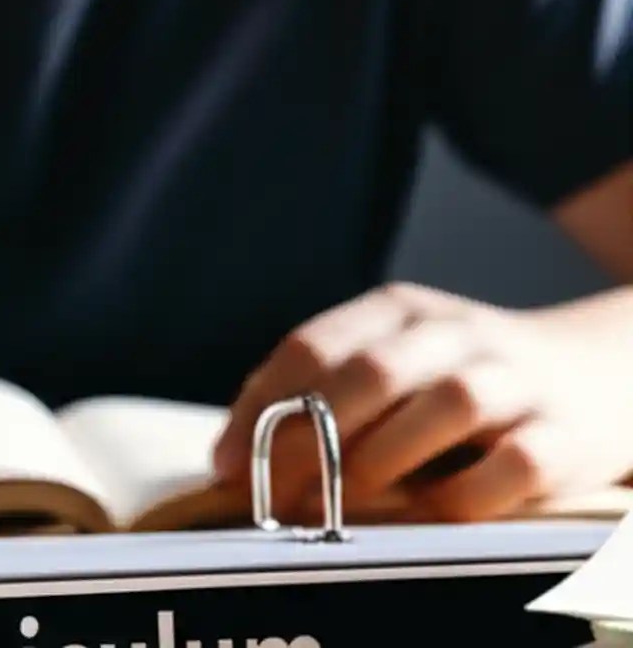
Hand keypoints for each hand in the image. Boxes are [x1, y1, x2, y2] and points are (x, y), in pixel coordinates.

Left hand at [211, 282, 632, 521]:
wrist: (598, 371)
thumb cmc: (461, 377)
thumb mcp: (391, 356)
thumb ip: (318, 389)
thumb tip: (233, 448)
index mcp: (399, 311)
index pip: (312, 345)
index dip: (261, 408)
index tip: (228, 464)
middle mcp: (456, 334)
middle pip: (371, 372)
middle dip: (307, 439)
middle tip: (275, 496)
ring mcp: (515, 380)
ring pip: (444, 406)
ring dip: (379, 461)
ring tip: (341, 503)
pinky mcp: (565, 436)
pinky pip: (512, 466)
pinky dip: (462, 496)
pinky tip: (426, 513)